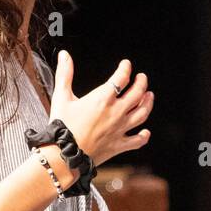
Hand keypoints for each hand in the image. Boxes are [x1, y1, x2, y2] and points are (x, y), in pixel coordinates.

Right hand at [49, 52, 152, 166]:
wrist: (63, 155)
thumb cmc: (62, 127)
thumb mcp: (61, 97)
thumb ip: (64, 74)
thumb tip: (64, 55)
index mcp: (102, 99)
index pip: (121, 78)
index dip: (126, 68)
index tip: (126, 65)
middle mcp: (115, 112)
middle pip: (137, 93)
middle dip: (142, 82)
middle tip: (142, 78)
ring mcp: (119, 129)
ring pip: (142, 114)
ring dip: (148, 103)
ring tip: (149, 96)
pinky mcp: (119, 145)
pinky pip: (137, 140)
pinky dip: (144, 136)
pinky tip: (146, 132)